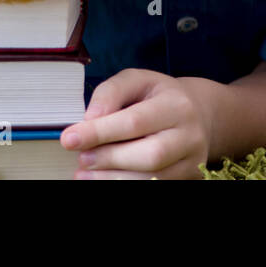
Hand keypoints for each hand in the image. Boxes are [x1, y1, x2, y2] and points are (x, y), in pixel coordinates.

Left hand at [59, 69, 217, 178]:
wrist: (196, 114)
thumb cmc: (157, 96)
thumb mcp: (136, 80)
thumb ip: (111, 92)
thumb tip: (90, 120)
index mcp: (177, 103)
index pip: (135, 121)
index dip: (99, 132)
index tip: (69, 139)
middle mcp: (190, 134)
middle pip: (149, 155)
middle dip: (109, 159)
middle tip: (81, 159)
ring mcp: (192, 160)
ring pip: (153, 178)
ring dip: (113, 179)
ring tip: (87, 174)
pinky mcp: (189, 177)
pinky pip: (157, 186)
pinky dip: (125, 185)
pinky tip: (103, 179)